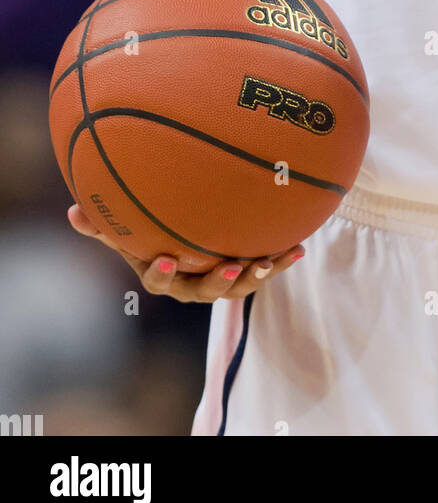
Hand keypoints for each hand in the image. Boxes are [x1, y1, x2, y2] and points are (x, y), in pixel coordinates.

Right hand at [66, 203, 304, 302]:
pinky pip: (264, 269)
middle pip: (205, 291)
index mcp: (164, 273)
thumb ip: (105, 223)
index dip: (162, 273)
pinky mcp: (246, 270)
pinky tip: (298, 247)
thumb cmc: (152, 231)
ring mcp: (221, 280)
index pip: (159, 281)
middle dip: (218, 282)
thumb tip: (74, 211)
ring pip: (239, 286)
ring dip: (255, 275)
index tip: (166, 258)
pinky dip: (281, 260)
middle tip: (231, 268)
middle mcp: (193, 284)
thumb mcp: (129, 228)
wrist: (189, 238)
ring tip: (269, 261)